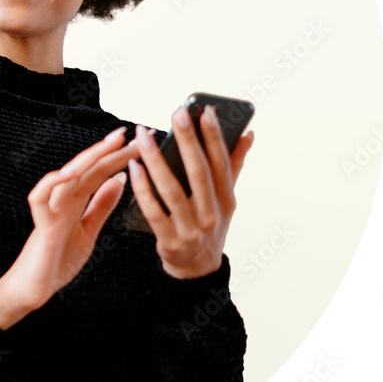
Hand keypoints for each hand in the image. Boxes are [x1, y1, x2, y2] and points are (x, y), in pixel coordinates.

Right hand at [0, 126, 135, 325]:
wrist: (33, 290)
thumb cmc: (57, 261)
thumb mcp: (88, 231)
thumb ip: (101, 206)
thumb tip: (119, 180)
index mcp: (75, 201)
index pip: (99, 173)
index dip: (118, 158)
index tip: (139, 144)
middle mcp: (62, 200)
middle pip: (86, 169)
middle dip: (107, 151)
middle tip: (130, 134)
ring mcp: (50, 211)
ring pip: (66, 176)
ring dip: (86, 159)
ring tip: (107, 145)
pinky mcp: (41, 226)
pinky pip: (40, 199)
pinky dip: (52, 183)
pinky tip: (69, 172)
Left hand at [128, 106, 253, 279]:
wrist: (196, 270)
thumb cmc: (209, 225)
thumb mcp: (226, 200)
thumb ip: (234, 165)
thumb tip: (248, 134)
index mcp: (227, 199)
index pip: (221, 163)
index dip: (215, 137)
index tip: (205, 111)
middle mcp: (212, 214)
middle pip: (198, 172)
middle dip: (187, 141)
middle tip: (177, 113)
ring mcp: (191, 229)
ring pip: (172, 189)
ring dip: (157, 160)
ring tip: (144, 136)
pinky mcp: (170, 241)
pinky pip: (153, 211)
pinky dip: (142, 189)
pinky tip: (134, 168)